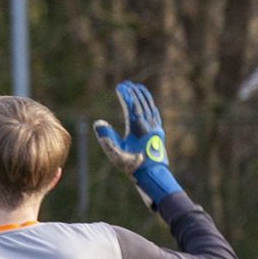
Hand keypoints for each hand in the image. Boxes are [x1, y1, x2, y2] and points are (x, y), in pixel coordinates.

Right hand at [91, 80, 181, 204]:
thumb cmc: (133, 165)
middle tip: (126, 84)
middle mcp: (148, 125)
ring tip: (136, 87)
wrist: (152, 174)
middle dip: (133, 92)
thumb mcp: (116, 153)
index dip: (125, 95)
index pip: (131, 106)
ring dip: (142, 95)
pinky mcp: (159, 131)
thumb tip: (98, 123)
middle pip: (141, 103)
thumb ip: (106, 137)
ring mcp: (155, 127)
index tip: (119, 87)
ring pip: (150, 106)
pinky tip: (148, 103)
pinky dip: (150, 104)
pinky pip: (155, 113)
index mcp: (137, 128)